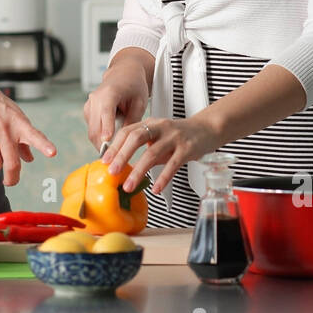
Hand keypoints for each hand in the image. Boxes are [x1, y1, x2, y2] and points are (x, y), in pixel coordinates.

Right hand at [0, 68, 56, 186]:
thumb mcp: (12, 115)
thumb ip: (23, 137)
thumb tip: (30, 159)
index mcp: (18, 122)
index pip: (34, 135)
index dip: (43, 145)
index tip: (52, 152)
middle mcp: (4, 128)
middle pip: (12, 164)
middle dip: (12, 179)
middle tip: (9, 181)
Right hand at [83, 61, 149, 149]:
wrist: (124, 73)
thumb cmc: (134, 86)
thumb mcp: (140, 102)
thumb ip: (133, 121)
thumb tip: (126, 141)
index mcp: (110, 92)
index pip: (106, 112)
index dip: (106, 127)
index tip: (107, 141)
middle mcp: (95, 98)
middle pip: (95, 127)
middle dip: (104, 145)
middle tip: (116, 159)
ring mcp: (89, 105)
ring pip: (92, 131)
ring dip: (101, 143)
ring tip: (117, 151)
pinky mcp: (88, 112)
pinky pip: (92, 129)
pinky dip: (100, 137)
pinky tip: (112, 141)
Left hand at [99, 115, 217, 196]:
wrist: (208, 128)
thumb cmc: (181, 135)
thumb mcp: (160, 135)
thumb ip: (145, 147)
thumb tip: (124, 164)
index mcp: (151, 123)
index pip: (127, 131)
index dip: (114, 145)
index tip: (104, 160)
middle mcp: (160, 127)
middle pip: (136, 138)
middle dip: (122, 155)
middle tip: (112, 171)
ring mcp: (174, 137)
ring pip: (152, 153)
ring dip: (139, 171)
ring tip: (129, 185)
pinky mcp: (187, 149)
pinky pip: (173, 164)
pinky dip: (163, 177)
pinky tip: (156, 188)